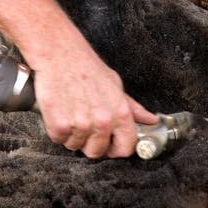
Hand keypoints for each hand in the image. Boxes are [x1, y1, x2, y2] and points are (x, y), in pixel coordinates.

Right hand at [32, 46, 157, 158]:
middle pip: (97, 152)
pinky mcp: (60, 125)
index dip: (116, 149)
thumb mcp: (115, 85)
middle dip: (90, 142)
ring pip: (76, 146)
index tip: (109, 145)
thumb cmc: (86, 67)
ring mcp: (81, 125)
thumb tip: (150, 120)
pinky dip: (57, 129)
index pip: (125, 148)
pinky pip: (59, 139)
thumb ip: (132, 108)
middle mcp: (102, 121)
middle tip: (84, 123)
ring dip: (72, 135)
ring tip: (72, 112)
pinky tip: (61, 112)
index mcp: (120, 113)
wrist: (60, 55)